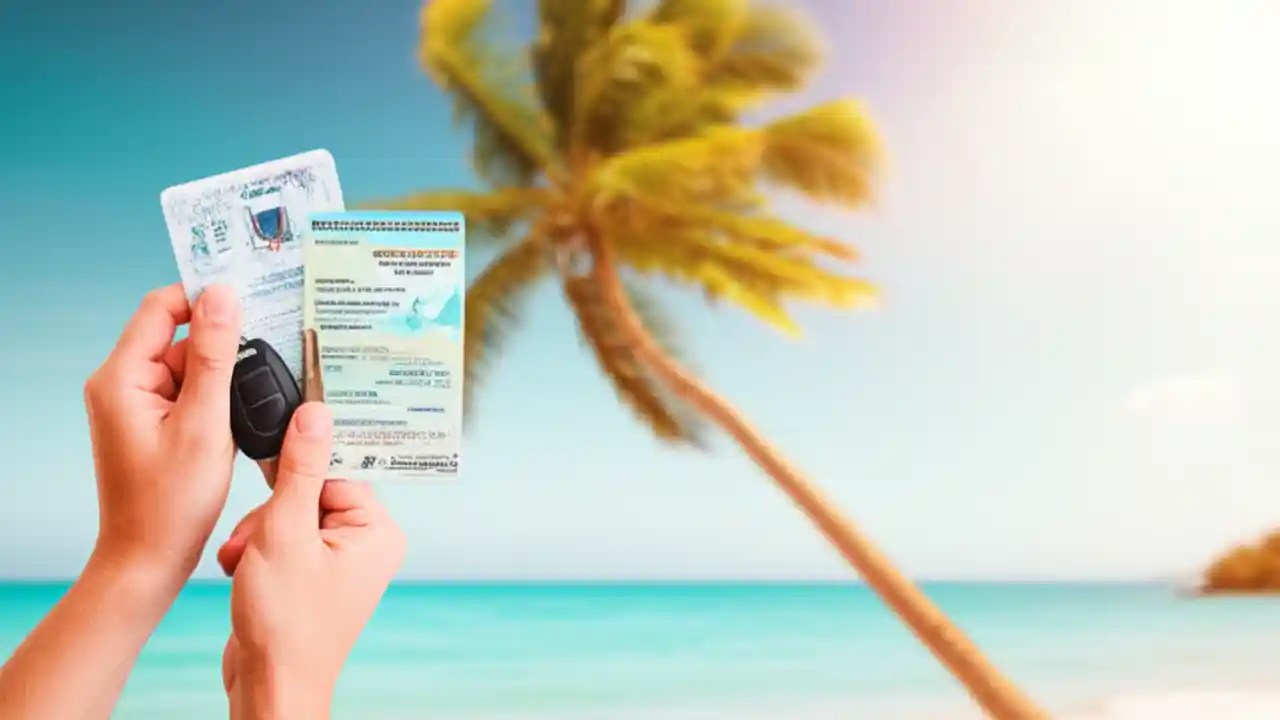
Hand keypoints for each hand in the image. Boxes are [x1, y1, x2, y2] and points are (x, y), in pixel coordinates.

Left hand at [84, 283, 240, 578]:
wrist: (149, 560)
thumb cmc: (171, 503)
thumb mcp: (203, 423)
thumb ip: (214, 356)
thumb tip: (224, 296)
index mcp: (121, 377)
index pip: (162, 308)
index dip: (205, 296)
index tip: (252, 296)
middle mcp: (122, 385)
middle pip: (179, 336)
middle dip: (225, 340)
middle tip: (271, 348)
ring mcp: (137, 405)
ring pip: (190, 366)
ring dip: (225, 373)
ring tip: (257, 394)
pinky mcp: (154, 424)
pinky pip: (190, 393)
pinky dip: (218, 397)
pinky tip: (243, 414)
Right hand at [219, 403, 404, 718]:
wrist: (268, 685)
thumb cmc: (284, 622)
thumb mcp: (285, 530)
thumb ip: (300, 469)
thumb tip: (315, 415)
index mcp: (378, 530)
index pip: (335, 472)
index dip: (295, 480)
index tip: (270, 487)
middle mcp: (366, 545)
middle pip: (309, 493)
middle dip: (270, 515)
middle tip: (254, 542)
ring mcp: (340, 563)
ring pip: (289, 517)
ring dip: (257, 535)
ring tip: (244, 563)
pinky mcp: (313, 578)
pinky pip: (283, 542)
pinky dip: (257, 553)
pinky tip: (243, 573)